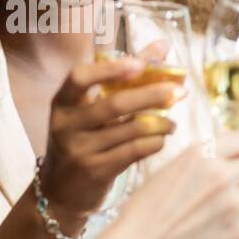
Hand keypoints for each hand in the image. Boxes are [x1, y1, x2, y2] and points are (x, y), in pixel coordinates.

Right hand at [38, 56, 181, 229]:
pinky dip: (155, 142)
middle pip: (114, 104)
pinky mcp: (96, 171)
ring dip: (160, 122)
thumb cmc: (82, 139)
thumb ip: (123, 76)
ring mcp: (80, 150)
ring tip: (172, 122)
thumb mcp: (90, 108)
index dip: (109, 69)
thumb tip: (162, 46)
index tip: (139, 64)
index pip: (79, 77)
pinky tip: (162, 138)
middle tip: (178, 91)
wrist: (59, 192)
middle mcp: (66, 125)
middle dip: (151, 95)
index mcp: (62, 102)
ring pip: (131, 130)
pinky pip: (135, 151)